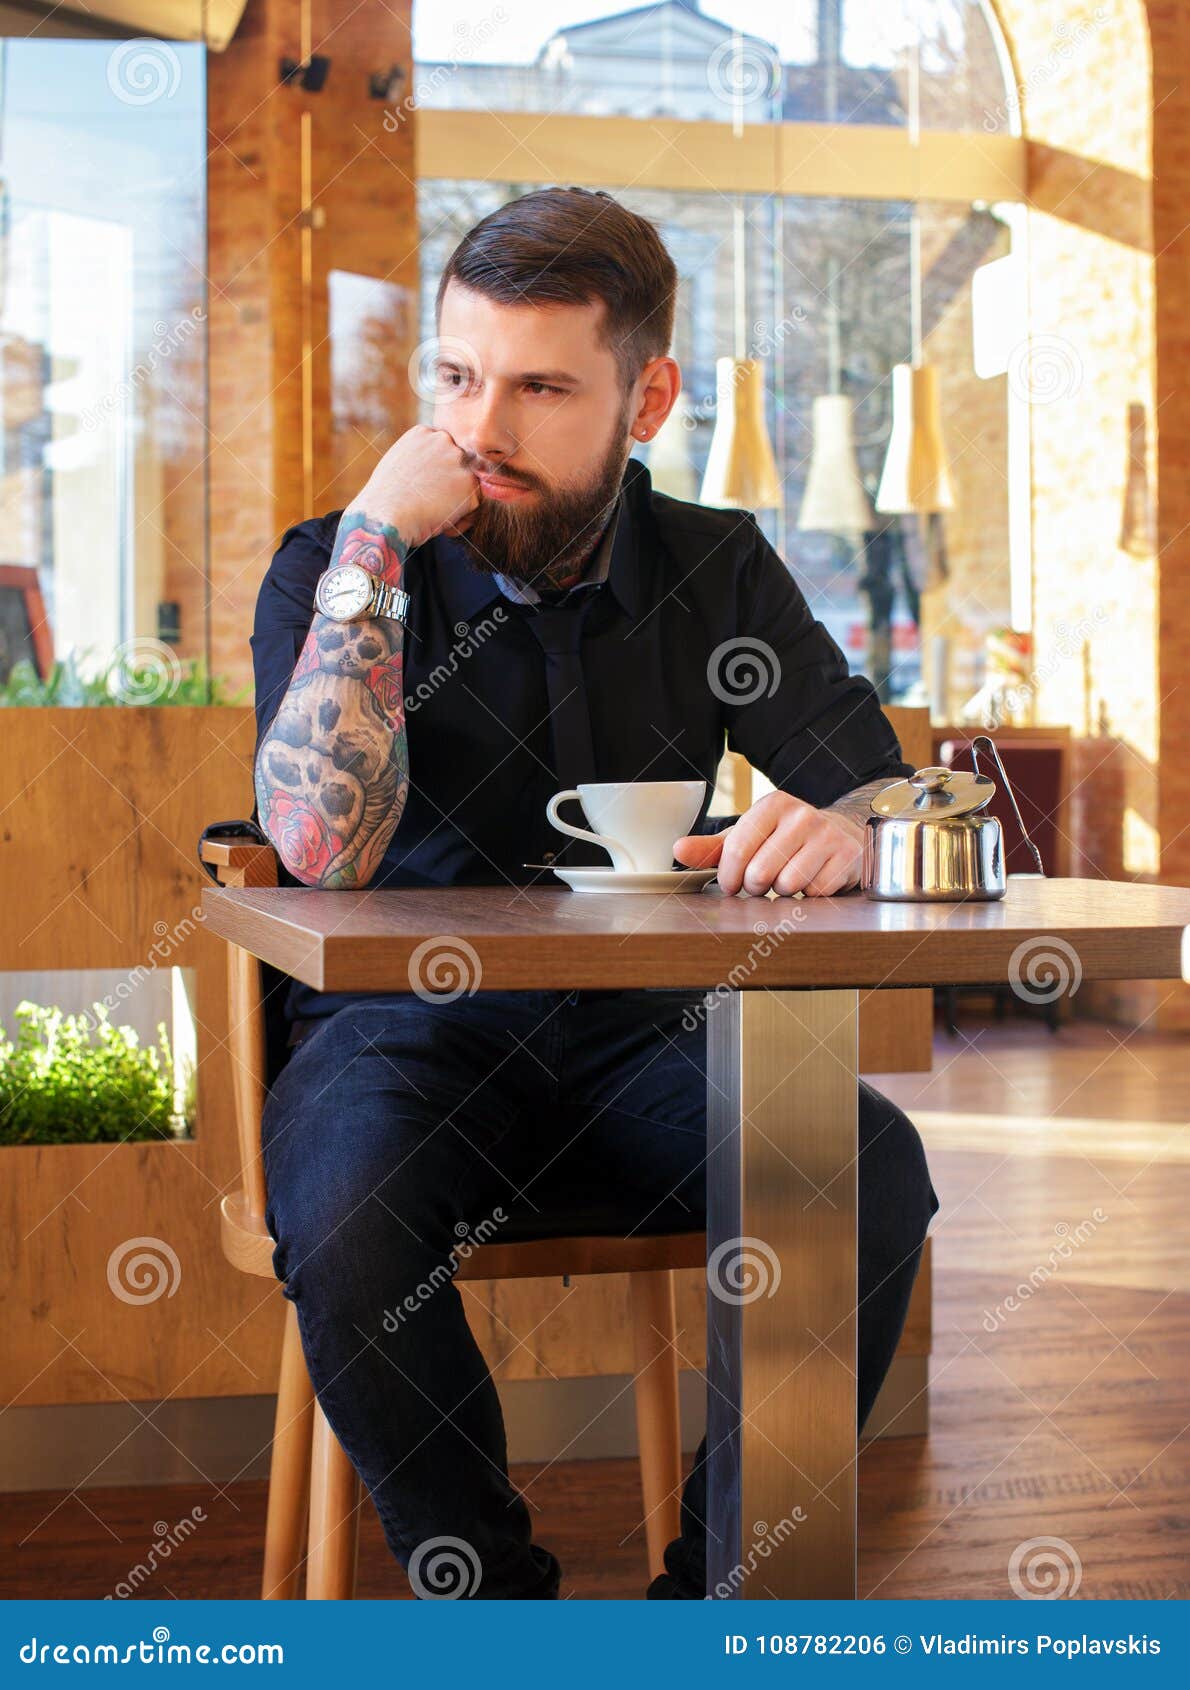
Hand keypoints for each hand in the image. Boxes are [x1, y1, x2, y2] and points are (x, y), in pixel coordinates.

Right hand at [353, 424, 479, 547]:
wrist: (386, 515)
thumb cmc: (385, 499)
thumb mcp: (398, 464)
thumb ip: (420, 458)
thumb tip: (434, 469)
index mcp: (424, 432)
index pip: (443, 452)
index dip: (437, 475)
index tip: (424, 490)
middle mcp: (444, 440)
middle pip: (458, 466)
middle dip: (449, 487)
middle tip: (429, 504)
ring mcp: (459, 461)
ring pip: (468, 485)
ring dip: (457, 503)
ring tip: (434, 516)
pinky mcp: (470, 484)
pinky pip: (474, 505)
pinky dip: (461, 519)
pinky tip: (442, 525)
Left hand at [673, 790, 863, 897]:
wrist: (841, 835)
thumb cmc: (785, 840)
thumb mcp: (748, 838)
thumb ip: (712, 848)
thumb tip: (678, 850)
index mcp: (773, 804)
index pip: (736, 849)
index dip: (729, 876)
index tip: (731, 883)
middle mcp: (802, 815)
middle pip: (761, 872)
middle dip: (756, 886)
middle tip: (762, 882)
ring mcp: (828, 835)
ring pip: (789, 884)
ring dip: (784, 891)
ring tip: (789, 878)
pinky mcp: (848, 857)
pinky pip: (816, 892)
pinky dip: (810, 895)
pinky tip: (813, 879)